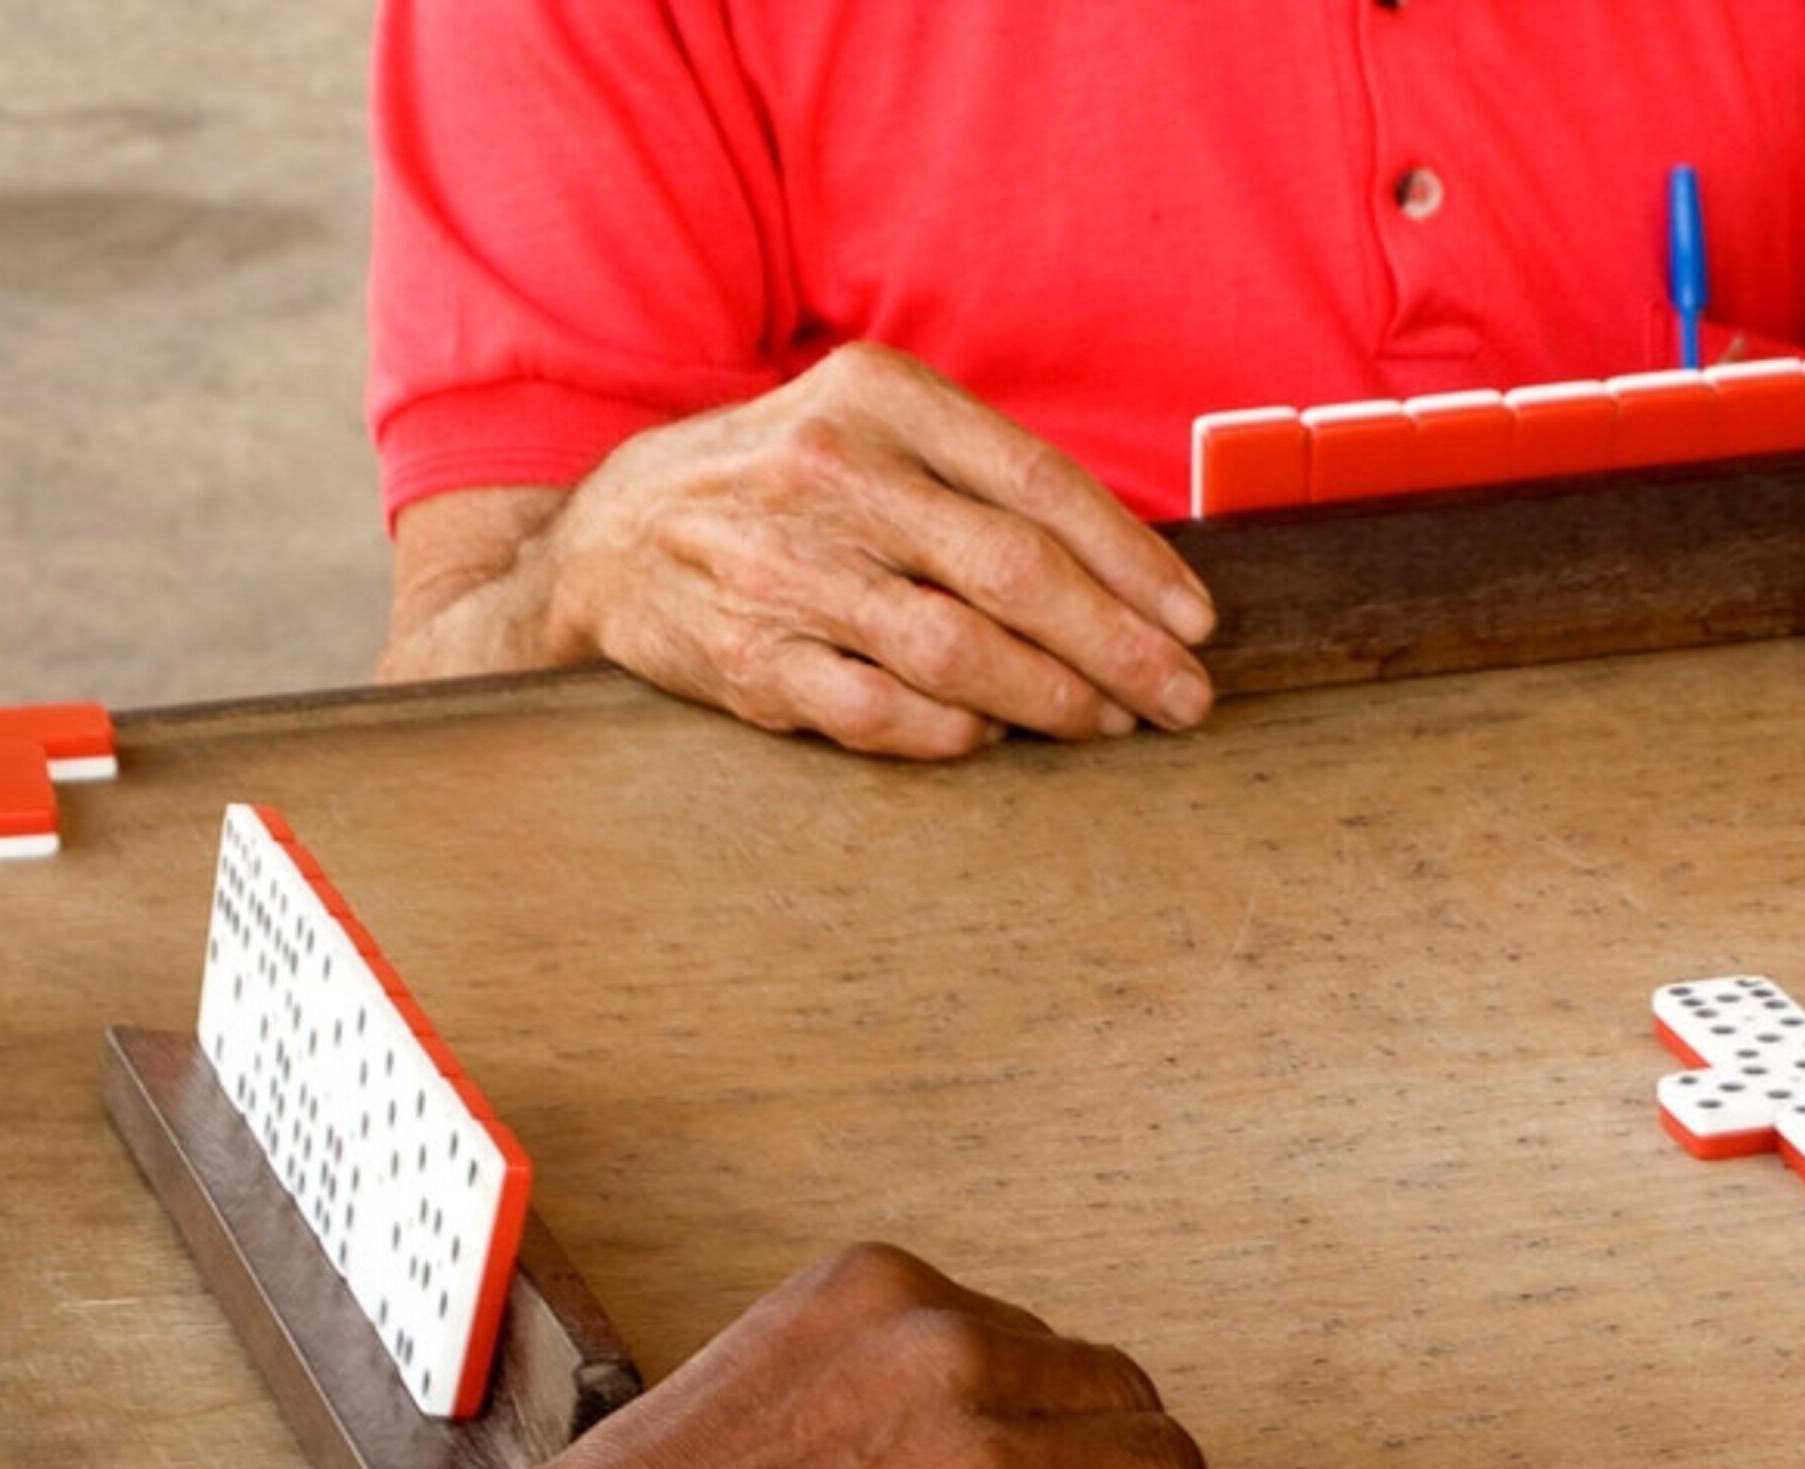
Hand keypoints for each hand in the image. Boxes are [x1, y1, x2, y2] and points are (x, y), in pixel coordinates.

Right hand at [388, 342, 1219, 759]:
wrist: (608, 538)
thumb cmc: (779, 488)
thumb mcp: (871, 430)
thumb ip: (979, 478)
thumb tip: (1131, 571)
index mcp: (879, 397)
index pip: (1040, 484)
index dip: (1135, 563)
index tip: (1196, 620)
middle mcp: (829, 470)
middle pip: (1014, 572)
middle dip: (1120, 646)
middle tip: (1183, 697)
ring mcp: (783, 568)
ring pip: (958, 649)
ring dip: (1055, 699)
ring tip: (1111, 723)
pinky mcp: (748, 659)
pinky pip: (882, 712)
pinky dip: (956, 734)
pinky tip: (995, 736)